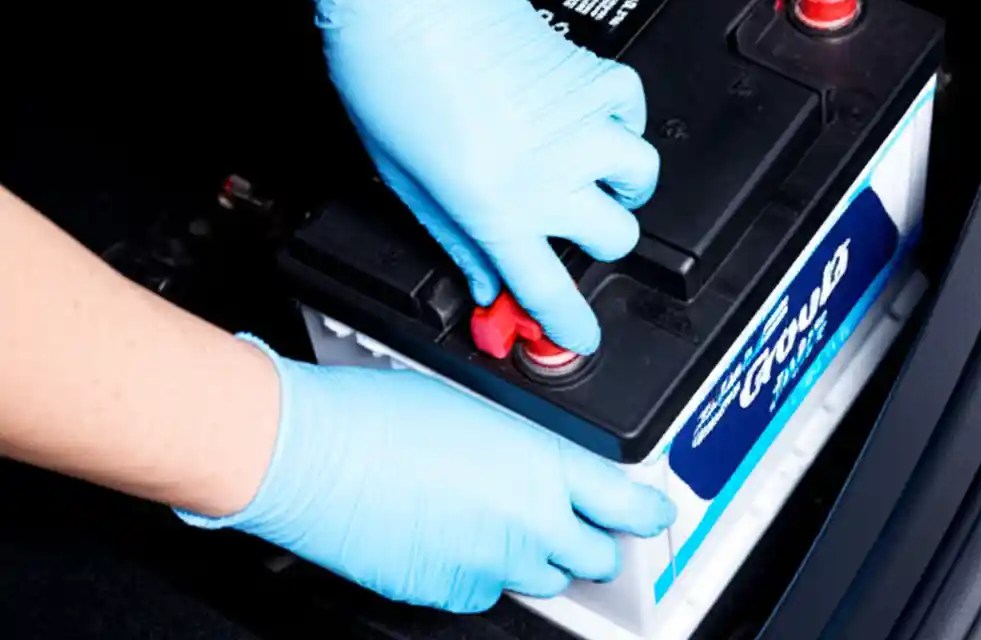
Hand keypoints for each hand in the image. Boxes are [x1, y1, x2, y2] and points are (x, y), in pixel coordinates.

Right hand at [177, 337, 675, 612]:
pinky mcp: (450, 593)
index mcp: (545, 466)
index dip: (647, 511)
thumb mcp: (477, 408)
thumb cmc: (379, 414)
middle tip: (571, 519)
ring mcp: (491, 565)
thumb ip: (527, 447)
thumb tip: (542, 464)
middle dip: (591, 538)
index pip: (628, 503)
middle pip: (596, 556)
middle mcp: (530, 523)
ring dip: (536, 555)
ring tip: (499, 522)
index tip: (652, 511)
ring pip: (544, 578)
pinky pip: (487, 591)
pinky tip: (453, 537)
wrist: (308, 455)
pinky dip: (482, 571)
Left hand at [292, 0, 659, 353]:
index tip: (580, 338)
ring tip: (592, 177)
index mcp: (496, 207)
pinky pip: (634, 110)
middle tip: (567, 229)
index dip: (569, 326)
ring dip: (621, 185)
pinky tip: (593, 121)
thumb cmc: (387, 74)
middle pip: (614, 239)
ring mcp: (579, 124)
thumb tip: (484, 280)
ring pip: (640, 177)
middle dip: (594, 244)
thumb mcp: (405, 180)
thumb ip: (454, 238)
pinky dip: (621, 120)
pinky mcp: (592, 76)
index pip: (548, 290)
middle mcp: (549, 173)